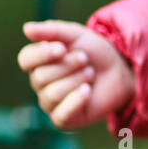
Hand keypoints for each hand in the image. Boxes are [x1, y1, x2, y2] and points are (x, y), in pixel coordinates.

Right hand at [18, 20, 135, 129]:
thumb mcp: (77, 35)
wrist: (121, 71)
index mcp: (39, 62)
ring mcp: (50, 103)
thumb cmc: (96, 53)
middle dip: (68, 65)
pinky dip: (76, 100)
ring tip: (90, 73)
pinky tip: (88, 91)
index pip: (25, 59)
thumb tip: (26, 28)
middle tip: (85, 59)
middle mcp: (40, 84)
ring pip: (51, 94)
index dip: (41, 54)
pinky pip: (60, 115)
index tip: (62, 48)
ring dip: (76, 80)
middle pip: (40, 77)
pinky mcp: (64, 119)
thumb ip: (52, 31)